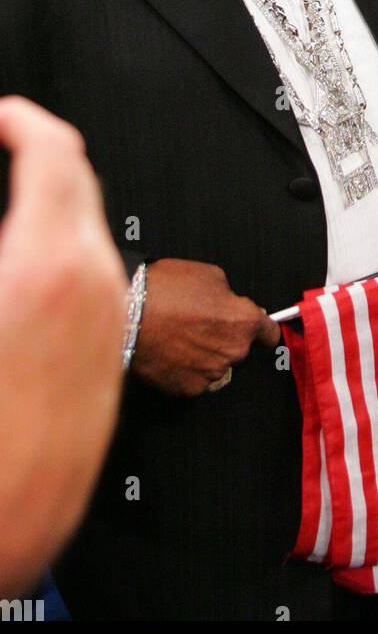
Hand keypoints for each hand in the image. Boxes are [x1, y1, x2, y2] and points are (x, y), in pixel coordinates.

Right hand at [0, 97, 126, 595]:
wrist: (10, 518)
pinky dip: (61, 242)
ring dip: (48, 198)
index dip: (20, 117)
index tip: (2, 115)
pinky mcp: (109, 345)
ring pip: (90, 223)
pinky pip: (95, 267)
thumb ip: (1, 228)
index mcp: (49, 263)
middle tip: (1, 144)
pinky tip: (20, 263)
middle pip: (79, 177)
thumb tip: (5, 200)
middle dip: (35, 150)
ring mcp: (109, 315)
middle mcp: (96, 282)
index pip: (53, 148)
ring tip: (3, 202)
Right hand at [132, 259, 280, 397]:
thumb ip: (229, 295)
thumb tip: (231, 304)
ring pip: (216, 364)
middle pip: (238, 348)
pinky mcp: (188, 389)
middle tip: (199, 323)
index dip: (264, 330)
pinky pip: (195, 379)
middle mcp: (232, 351)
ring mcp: (211, 373)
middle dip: (225, 337)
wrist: (128, 314)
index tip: (262, 332)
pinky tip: (171, 351)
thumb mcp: (209, 275)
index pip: (269, 333)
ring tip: (179, 335)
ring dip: (205, 354)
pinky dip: (186, 369)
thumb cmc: (165, 291)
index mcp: (243, 322)